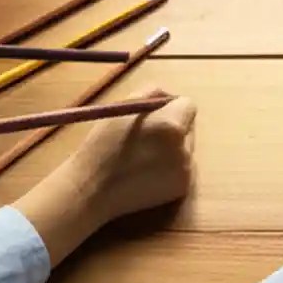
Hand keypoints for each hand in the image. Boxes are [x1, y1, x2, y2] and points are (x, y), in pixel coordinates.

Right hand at [13, 88, 196, 264]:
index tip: (155, 114)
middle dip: (173, 127)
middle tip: (147, 136)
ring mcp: (185, 172)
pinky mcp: (181, 189)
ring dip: (171, 148)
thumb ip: (152, 93)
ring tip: (143, 155)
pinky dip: (169, 167)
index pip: (187, 105)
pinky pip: (181, 168)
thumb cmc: (103, 145)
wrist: (93, 189)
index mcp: (171, 125)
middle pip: (188, 128)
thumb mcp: (123, 107)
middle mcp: (185, 149)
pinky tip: (146, 171)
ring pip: (186, 149)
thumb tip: (168, 96)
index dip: (170, 106)